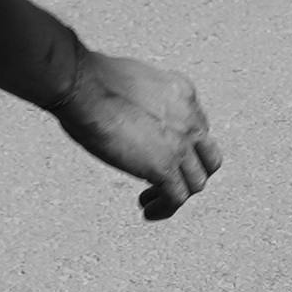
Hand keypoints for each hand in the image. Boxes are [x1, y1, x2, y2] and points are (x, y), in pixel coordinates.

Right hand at [55, 50, 222, 218]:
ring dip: (177, 193)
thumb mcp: (129, 83)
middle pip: (206, 155)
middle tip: (166, 179)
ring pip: (196, 181)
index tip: (159, 152)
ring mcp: (180, 144)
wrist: (84, 86)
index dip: (181, 145)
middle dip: (190, 170)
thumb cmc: (90, 80)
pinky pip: (177, 198)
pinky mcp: (164, 167)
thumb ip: (140, 100)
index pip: (196, 127)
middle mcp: (189, 118)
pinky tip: (148, 211)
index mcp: (182, 93)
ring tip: (150, 200)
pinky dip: (165, 208)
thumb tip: (127, 114)